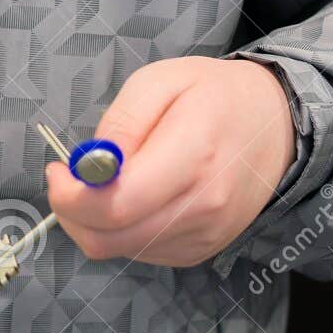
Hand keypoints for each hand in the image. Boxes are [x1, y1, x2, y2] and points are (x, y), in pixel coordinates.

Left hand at [45, 55, 296, 267]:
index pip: (115, 204)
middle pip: (109, 237)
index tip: (57, 169)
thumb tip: (90, 165)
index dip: (69, 195)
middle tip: (67, 176)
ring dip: (93, 221)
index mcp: (193, 158)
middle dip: (71, 211)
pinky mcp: (200, 250)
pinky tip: (130, 196)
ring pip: (119, 250)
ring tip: (101, 181)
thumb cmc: (214, 95)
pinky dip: (120, 229)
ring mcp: (203, 236)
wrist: (276, 127)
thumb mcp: (161, 80)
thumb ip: (121, 122)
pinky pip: (140, 252)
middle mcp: (202, 208)